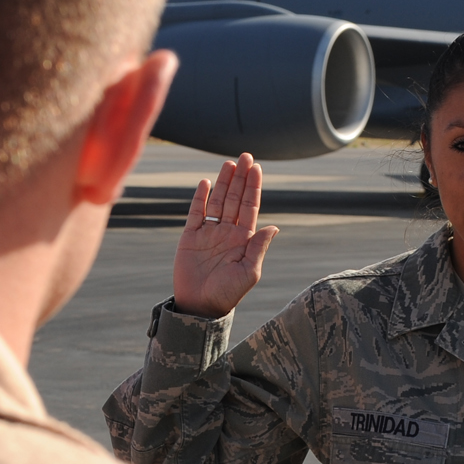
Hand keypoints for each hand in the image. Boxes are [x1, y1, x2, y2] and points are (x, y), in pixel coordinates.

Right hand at [171, 153, 279, 318]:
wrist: (200, 306)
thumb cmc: (227, 293)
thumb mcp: (249, 272)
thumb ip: (258, 248)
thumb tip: (274, 226)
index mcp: (244, 239)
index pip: (250, 207)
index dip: (253, 187)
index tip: (256, 168)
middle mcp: (228, 232)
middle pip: (235, 199)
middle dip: (241, 178)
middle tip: (245, 156)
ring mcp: (209, 233)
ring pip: (218, 201)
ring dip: (224, 182)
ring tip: (229, 164)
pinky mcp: (190, 237)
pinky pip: (196, 213)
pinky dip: (200, 197)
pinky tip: (206, 182)